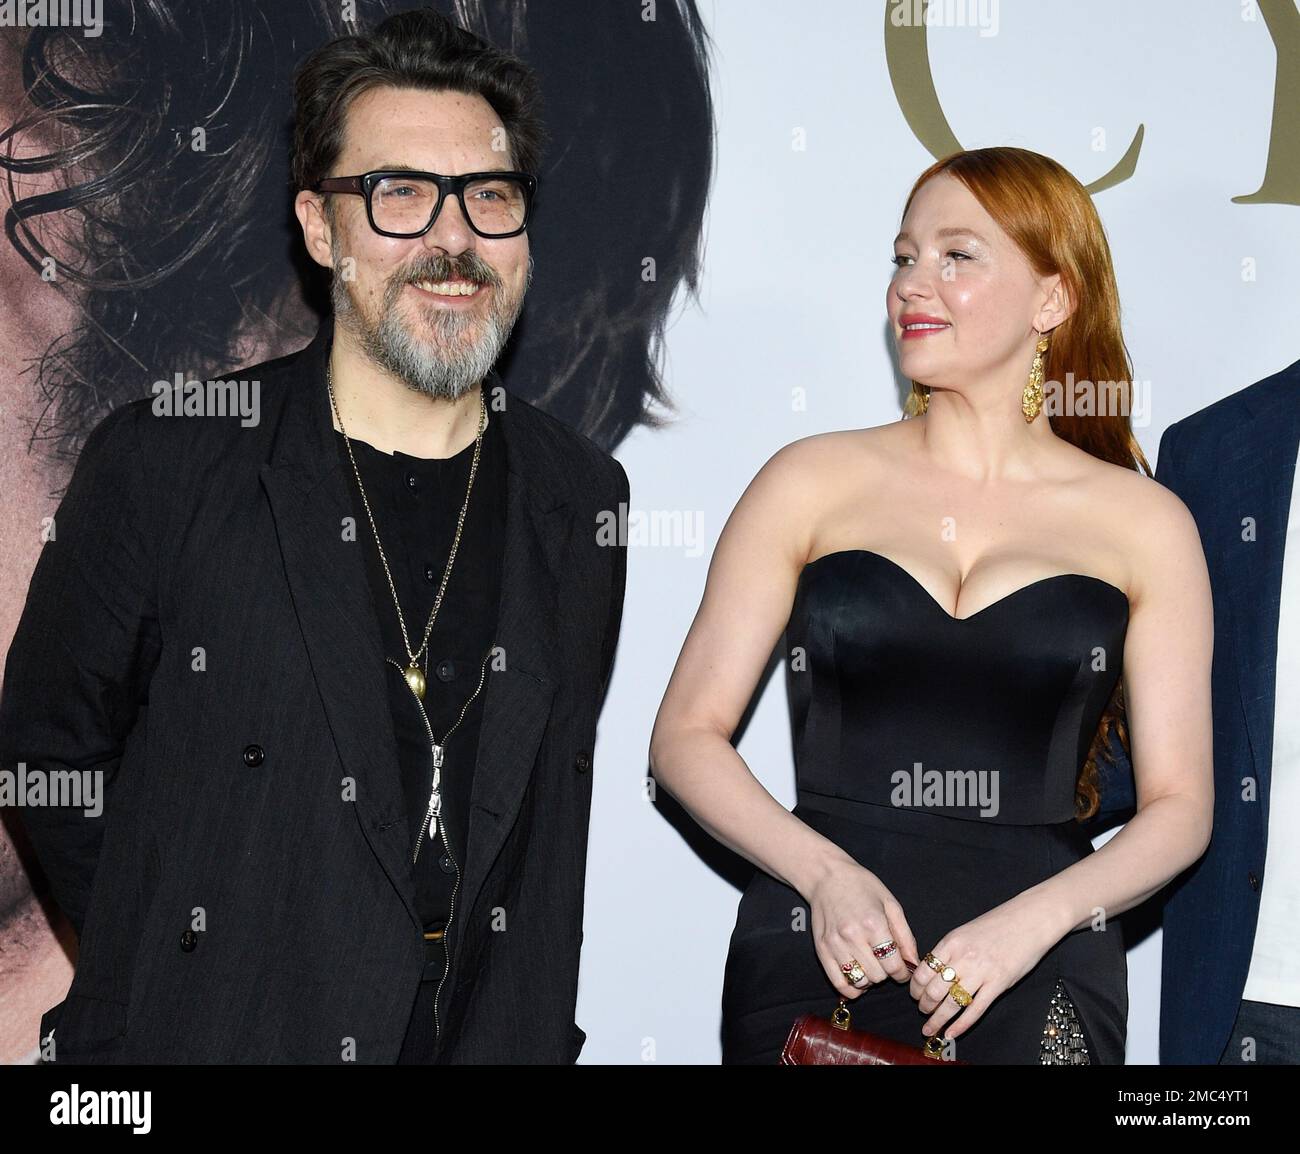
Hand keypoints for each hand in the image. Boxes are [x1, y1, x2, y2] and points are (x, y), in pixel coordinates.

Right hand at [806, 859, 921, 998]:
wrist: (827, 876)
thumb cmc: (861, 886)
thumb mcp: (890, 904)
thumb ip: (905, 936)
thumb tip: (914, 963)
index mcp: (873, 923)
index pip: (894, 965)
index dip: (903, 973)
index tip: (903, 970)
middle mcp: (853, 936)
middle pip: (878, 976)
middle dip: (887, 973)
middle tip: (885, 961)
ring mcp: (835, 944)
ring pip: (860, 981)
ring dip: (870, 979)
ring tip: (871, 965)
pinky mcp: (821, 949)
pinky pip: (838, 982)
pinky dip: (851, 988)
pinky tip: (858, 978)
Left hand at [910, 892, 1064, 1041]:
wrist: (1030, 919)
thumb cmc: (998, 924)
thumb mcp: (965, 932)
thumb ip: (950, 951)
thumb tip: (933, 972)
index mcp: (951, 942)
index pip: (923, 971)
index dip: (915, 988)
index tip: (915, 995)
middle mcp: (963, 958)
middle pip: (934, 989)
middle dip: (924, 1005)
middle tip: (923, 1011)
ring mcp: (981, 972)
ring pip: (951, 1003)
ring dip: (937, 1018)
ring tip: (930, 1027)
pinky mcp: (999, 984)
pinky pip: (975, 1009)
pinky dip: (961, 1025)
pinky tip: (951, 1033)